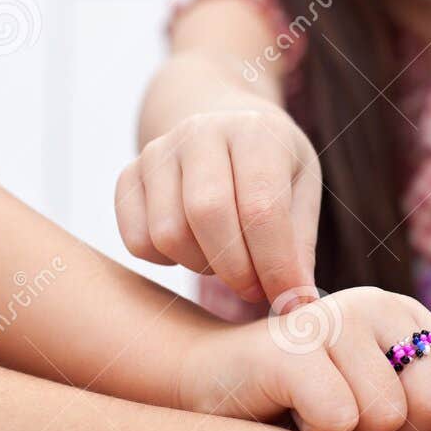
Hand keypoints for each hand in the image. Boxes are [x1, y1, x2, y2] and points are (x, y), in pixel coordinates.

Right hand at [115, 106, 320, 307]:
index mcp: (254, 131)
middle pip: (207, 215)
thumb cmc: (272, 168)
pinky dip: (167, 263)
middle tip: (256, 289)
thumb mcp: (302, 191)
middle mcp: (200, 132)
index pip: (262, 207)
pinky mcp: (128, 177)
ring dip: (203, 266)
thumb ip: (300, 244)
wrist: (222, 129)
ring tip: (228, 260)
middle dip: (236, 270)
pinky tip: (195, 249)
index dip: (276, 265)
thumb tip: (296, 300)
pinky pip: (138, 242)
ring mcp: (157, 152)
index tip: (291, 301)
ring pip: (168, 234)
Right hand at [175, 284, 430, 430]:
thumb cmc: (297, 417)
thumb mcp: (374, 420)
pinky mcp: (294, 344)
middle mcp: (377, 304)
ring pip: (388, 415)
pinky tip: (288, 422)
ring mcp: (333, 317)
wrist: (203, 396)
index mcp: (406, 317)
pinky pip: (340, 419)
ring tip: (316, 427)